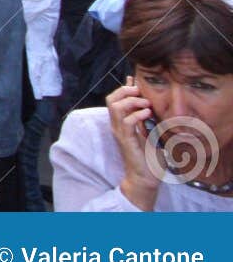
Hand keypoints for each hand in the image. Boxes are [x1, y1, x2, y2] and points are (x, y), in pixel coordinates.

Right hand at [105, 79, 161, 210]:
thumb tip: (149, 101)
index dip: (123, 88)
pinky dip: (137, 114)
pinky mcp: (126, 140)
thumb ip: (147, 118)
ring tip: (146, 104)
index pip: (114, 98)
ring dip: (132, 101)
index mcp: (120, 121)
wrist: (145, 177)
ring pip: (116, 107)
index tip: (137, 84)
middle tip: (140, 92)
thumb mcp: (150, 131)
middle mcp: (116, 125)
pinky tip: (147, 114)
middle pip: (111, 99)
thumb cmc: (149, 156)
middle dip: (125, 91)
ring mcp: (119, 132)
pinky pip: (126, 122)